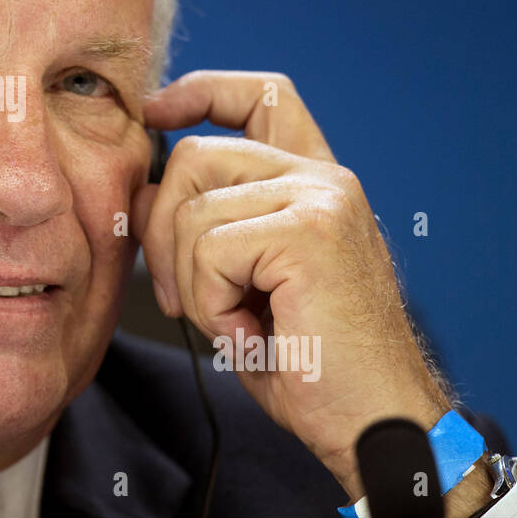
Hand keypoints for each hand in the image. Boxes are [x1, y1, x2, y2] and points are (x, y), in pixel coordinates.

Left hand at [131, 70, 453, 501]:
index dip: (202, 92)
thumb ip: (201, 227)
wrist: (376, 425)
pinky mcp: (311, 233)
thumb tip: (140, 192)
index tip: (156, 111)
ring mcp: (321, 199)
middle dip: (163, 231)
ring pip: (193, 209)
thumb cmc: (311, 365)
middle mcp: (323, 179)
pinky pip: (209, 250)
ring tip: (237, 322)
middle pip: (196, 154)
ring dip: (191, 283)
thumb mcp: (239, 284)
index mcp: (313, 185)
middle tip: (181, 298)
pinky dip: (211, 304)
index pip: (262, 96)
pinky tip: (251, 333)